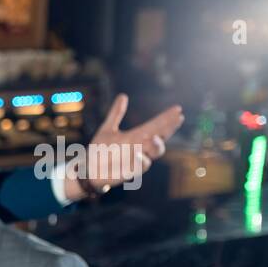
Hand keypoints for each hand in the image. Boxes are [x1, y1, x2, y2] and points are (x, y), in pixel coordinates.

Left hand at [69, 93, 183, 194]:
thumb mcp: (107, 129)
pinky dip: (142, 161)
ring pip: (155, 152)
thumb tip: (123, 96)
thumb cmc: (100, 150)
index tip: (178, 109)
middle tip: (177, 118)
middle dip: (169, 128)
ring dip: (157, 145)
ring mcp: (137, 160)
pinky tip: (140, 155)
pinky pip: (141, 167)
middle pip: (160, 138)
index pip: (156, 126)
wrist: (89, 169)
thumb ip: (116, 114)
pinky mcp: (131, 171)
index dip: (167, 118)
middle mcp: (141, 148)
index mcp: (137, 137)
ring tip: (154, 137)